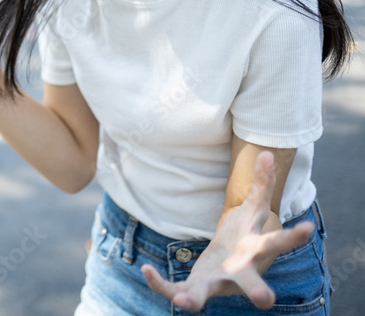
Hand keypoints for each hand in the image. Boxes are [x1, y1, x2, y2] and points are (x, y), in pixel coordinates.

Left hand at [141, 151, 314, 310]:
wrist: (229, 271)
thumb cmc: (244, 238)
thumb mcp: (252, 210)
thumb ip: (261, 184)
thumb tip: (265, 152)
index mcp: (255, 250)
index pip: (277, 242)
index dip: (293, 237)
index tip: (309, 228)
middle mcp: (240, 273)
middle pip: (253, 282)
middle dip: (259, 291)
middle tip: (266, 299)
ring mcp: (217, 284)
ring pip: (206, 294)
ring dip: (194, 300)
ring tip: (185, 303)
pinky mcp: (194, 289)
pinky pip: (175, 290)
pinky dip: (160, 284)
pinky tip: (145, 270)